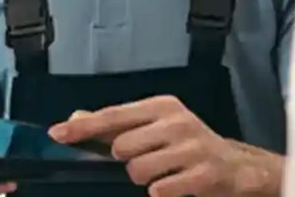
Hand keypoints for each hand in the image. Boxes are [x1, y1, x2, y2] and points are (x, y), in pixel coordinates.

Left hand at [48, 96, 282, 196]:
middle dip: (127, 161)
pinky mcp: (203, 174)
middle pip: (121, 148)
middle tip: (148, 160)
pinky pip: (160, 190)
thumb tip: (75, 118)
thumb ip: (116, 124)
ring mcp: (192, 147)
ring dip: (145, 179)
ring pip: (138, 171)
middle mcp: (177, 121)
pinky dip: (162, 192)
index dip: (83, 127)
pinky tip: (175, 186)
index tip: (57, 134)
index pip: (113, 115)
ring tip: (164, 174)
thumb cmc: (188, 145)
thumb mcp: (155, 127)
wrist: (236, 167)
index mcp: (162, 106)